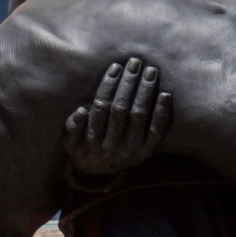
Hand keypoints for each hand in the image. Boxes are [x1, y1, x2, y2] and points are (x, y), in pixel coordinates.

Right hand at [63, 58, 172, 179]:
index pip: (101, 107)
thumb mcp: (70, 141)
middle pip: (121, 108)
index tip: (116, 66)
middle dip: (129, 82)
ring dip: (145, 91)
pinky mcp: (147, 152)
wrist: (100, 174)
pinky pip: (157, 131)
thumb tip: (84, 110)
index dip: (108, 85)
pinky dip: (162, 113)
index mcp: (93, 140)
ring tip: (151, 71)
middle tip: (136, 62)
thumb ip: (72, 126)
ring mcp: (132, 150)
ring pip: (139, 116)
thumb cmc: (85, 149)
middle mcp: (113, 145)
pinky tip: (165, 94)